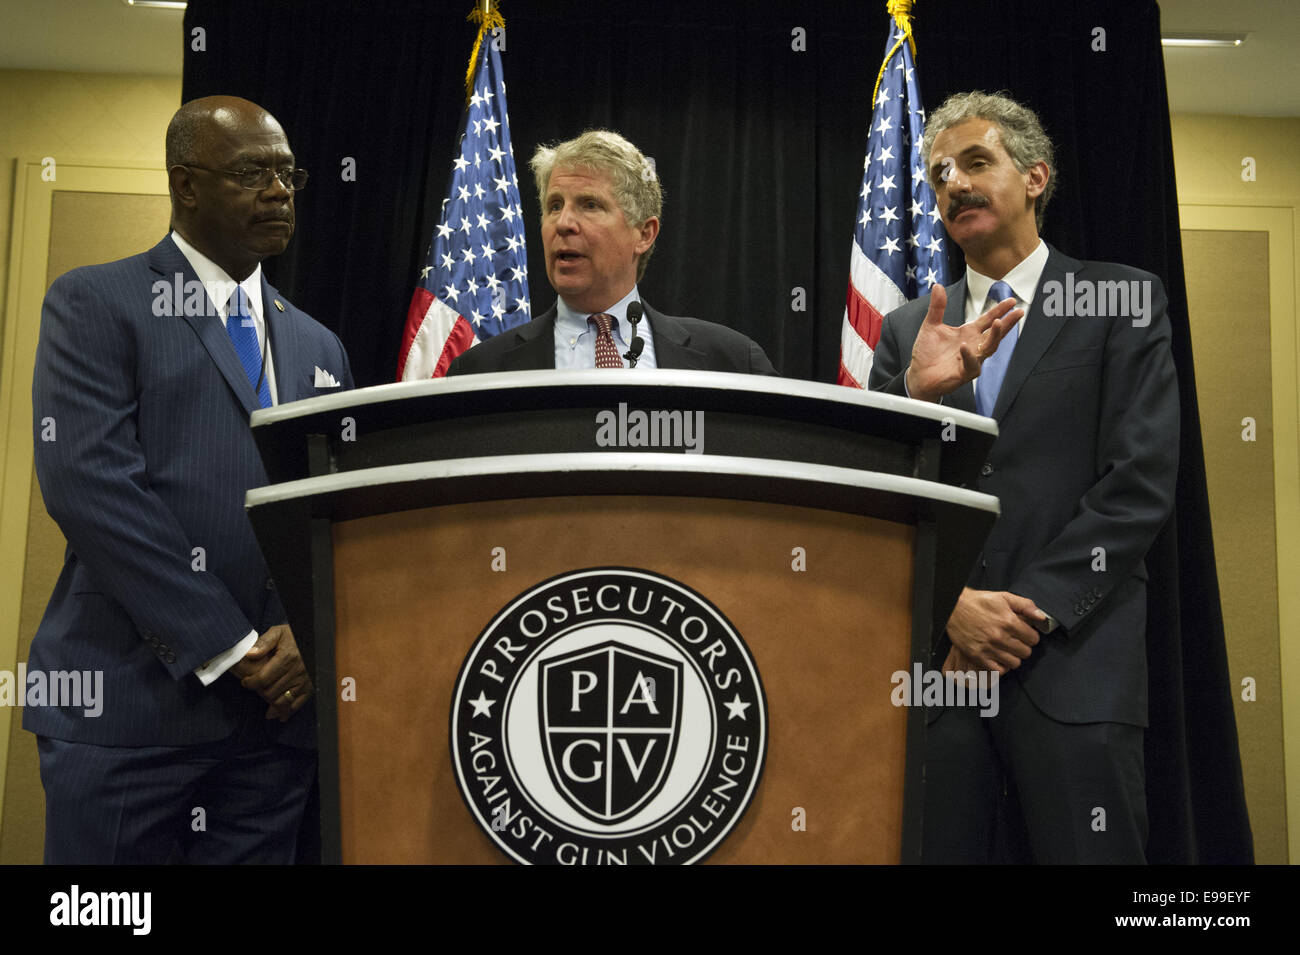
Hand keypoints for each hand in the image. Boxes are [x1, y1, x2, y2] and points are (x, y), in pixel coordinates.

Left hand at [229, 624, 312, 720]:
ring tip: (265, 703)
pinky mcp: (310, 687)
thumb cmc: (294, 635)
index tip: (246, 681)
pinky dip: (287, 711)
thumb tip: (250, 654)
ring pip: (282, 701)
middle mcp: (297, 671)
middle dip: (259, 692)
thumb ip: (264, 642)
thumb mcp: (278, 632)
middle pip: (270, 692)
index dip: (250, 683)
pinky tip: (279, 715)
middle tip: (256, 688)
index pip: (262, 678)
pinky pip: (297, 704)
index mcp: (287, 657)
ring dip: (271, 704)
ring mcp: (304, 680)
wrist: (316, 637)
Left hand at [904, 283, 1022, 401]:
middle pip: (995, 333)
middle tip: (1018, 311)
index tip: (1011, 300)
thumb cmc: (927, 353)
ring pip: (989, 348)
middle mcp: (974, 345)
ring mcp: (971, 359)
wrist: (918, 375)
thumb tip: (938, 287)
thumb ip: (937, 307)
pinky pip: (972, 364)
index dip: (999, 310)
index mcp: (968, 333)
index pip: (987, 319)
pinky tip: (965, 346)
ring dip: (994, 336)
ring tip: (997, 322)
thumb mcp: (931, 325)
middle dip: (1007, 322)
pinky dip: (969, 355)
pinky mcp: (964, 373)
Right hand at [944, 587, 1044, 672]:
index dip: (1031, 636)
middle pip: (1025, 652)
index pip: (1033, 639)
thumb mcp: (1004, 597)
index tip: (1025, 634)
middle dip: (1023, 647)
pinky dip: (1001, 666)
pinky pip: (998, 670)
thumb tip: (1042, 617)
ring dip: (1013, 657)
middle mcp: (999, 636)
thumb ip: (1026, 605)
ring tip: (1008, 650)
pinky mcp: (977, 656)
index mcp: (1008, 621)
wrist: (954, 607)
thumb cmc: (979, 601)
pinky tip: (999, 657)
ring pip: (1014, 663)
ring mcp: (988, 648)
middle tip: (1016, 641)